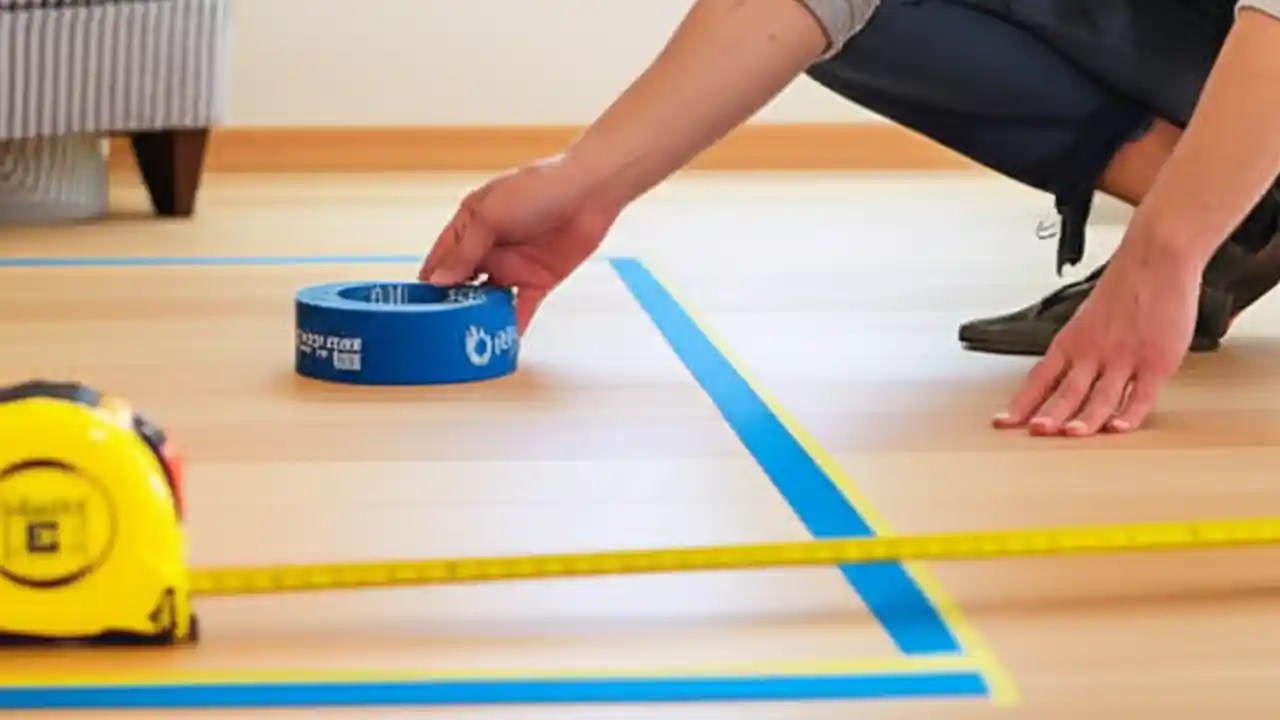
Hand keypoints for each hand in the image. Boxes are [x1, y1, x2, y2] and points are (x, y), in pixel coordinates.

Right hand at [419, 157, 623, 333]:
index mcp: (470, 226)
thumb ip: (466, 250)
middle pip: (463, 284)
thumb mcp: (491, 215)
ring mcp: (513, 266)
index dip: (429, 282)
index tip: (415, 310)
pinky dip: (513, 324)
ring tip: (467, 343)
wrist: (589, 191)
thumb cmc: (536, 189)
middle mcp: (488, 248)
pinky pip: (521, 307)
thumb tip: (438, 281)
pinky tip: (502, 344)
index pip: (442, 259)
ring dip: (480, 318)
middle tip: (439, 333)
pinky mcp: (538, 280)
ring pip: (490, 299)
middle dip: (452, 306)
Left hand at [993, 243, 1201, 436]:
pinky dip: (1130, 414)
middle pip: (1066, 390)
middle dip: (1050, 413)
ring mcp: (1125, 358)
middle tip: (1035, 432)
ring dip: (1085, 418)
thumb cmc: (1125, 286)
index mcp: (1072, 342)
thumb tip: (1063, 376)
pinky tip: (1118, 427)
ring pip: (1100, 396)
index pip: (1039, 378)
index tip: (1004, 422)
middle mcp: (1094, 352)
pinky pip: (1141, 394)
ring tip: (1070, 434)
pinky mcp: (1157, 362)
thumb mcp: (1087, 319)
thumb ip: (1078, 349)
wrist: (1156, 259)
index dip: (1021, 402)